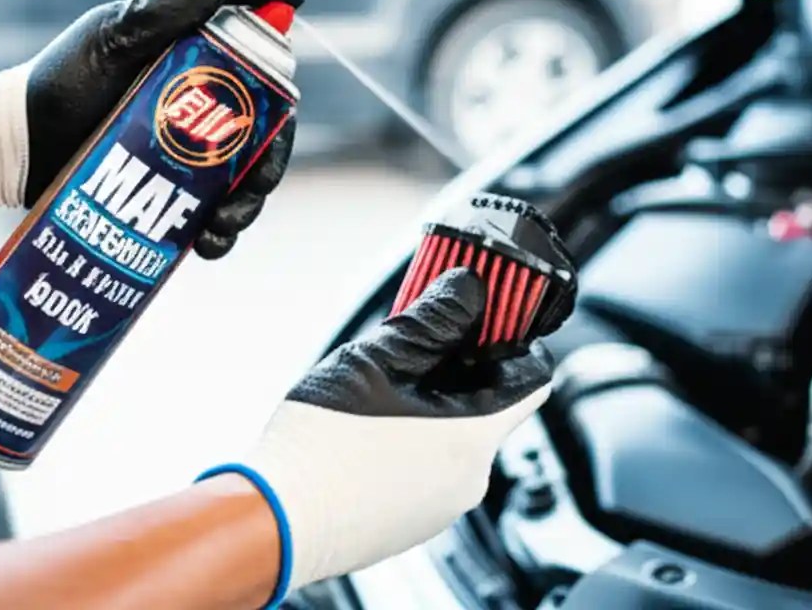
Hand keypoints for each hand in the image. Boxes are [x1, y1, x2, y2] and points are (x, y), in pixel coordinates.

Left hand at [0, 0, 303, 258]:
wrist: (16, 149)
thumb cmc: (60, 82)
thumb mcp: (111, 37)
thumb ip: (164, 9)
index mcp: (197, 69)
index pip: (256, 55)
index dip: (280, 38)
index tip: (298, 11)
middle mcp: (205, 113)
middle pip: (267, 134)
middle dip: (271, 162)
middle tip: (257, 183)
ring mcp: (192, 159)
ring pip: (247, 184)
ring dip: (249, 207)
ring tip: (223, 226)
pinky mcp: (175, 201)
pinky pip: (213, 222)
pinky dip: (220, 236)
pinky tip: (207, 244)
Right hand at [231, 268, 563, 597]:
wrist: (276, 525)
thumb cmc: (321, 448)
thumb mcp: (377, 361)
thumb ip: (433, 319)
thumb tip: (470, 286)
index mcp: (475, 436)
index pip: (535, 376)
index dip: (514, 339)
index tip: (482, 315)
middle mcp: (472, 478)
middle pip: (489, 404)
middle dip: (455, 367)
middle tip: (412, 342)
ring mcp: (443, 507)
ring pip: (455, 436)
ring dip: (429, 404)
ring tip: (378, 388)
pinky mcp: (414, 523)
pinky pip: (429, 469)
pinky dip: (411, 441)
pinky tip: (366, 431)